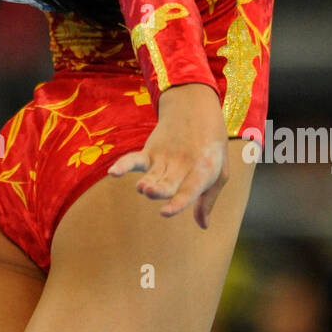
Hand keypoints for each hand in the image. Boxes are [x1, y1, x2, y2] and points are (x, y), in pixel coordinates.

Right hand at [107, 83, 228, 228]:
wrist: (195, 106)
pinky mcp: (150, 152)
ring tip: (142, 187)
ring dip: (146, 182)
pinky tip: (112, 173)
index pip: (190, 189)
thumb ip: (208, 199)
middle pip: (168, 182)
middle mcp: (183, 165)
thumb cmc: (211, 145)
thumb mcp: (219, 170)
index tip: (164, 212)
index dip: (178, 202)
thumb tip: (203, 226)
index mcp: (204, 170)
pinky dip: (123, 165)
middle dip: (160, 189)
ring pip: (152, 175)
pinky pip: (135, 160)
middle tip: (150, 191)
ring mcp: (164, 158)